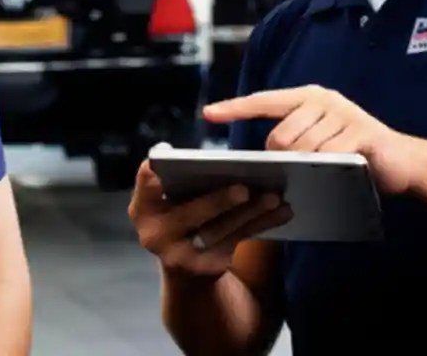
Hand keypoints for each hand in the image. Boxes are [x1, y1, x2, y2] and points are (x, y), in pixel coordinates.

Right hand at [127, 160, 292, 277]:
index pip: (145, 189)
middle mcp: (156, 235)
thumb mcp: (170, 200)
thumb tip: (220, 160)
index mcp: (143, 209)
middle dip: (217, 202)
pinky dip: (262, 224)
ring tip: (273, 197)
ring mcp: (181, 256)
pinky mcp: (209, 267)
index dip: (150, 180)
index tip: (160, 168)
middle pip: (189, 215)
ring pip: (220, 231)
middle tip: (243, 189)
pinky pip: (239, 241)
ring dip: (250, 213)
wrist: (185, 264)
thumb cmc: (181, 215)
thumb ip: (181, 181)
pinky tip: (282, 212)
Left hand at [203, 85, 422, 194]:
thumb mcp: (319, 141)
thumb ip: (294, 140)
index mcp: (309, 98)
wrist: (403, 162)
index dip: (235, 108)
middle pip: (279, 135)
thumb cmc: (354, 154)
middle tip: (301, 170)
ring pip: (301, 147)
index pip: (264, 100)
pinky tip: (338, 171)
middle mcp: (323, 99)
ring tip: (323, 171)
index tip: (209, 113)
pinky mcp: (360, 131)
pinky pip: (327, 154)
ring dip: (306, 166)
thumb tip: (262, 156)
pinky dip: (327, 167)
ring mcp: (342, 112)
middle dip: (282, 160)